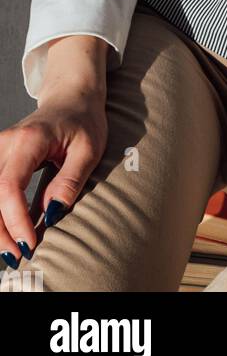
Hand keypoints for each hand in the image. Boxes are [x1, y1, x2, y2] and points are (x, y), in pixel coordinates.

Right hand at [0, 91, 107, 267]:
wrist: (71, 98)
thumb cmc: (83, 122)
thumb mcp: (89, 149)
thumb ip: (70, 180)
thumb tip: (52, 214)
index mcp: (30, 139)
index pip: (9, 186)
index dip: (15, 220)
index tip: (30, 244)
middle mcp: (5, 143)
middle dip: (0, 232)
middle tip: (19, 257)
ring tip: (13, 249)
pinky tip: (8, 232)